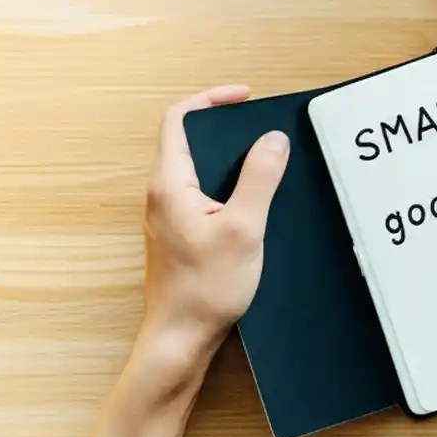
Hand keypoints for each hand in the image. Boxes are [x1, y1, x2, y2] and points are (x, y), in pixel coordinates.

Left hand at [142, 85, 289, 350]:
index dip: (212, 99)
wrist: (179, 338)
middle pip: (190, 140)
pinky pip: (204, 194)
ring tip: (268, 162)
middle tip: (264, 127)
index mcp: (170, 183)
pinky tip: (257, 202)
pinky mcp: (180, 234)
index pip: (179, 119)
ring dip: (231, 160)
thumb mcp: (244, 227)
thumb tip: (273, 139)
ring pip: (199, 169)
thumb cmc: (205, 288)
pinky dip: (229, 186)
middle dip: (228, 128)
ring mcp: (169, 215)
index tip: (246, 97)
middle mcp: (162, 194)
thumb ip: (260, 178)